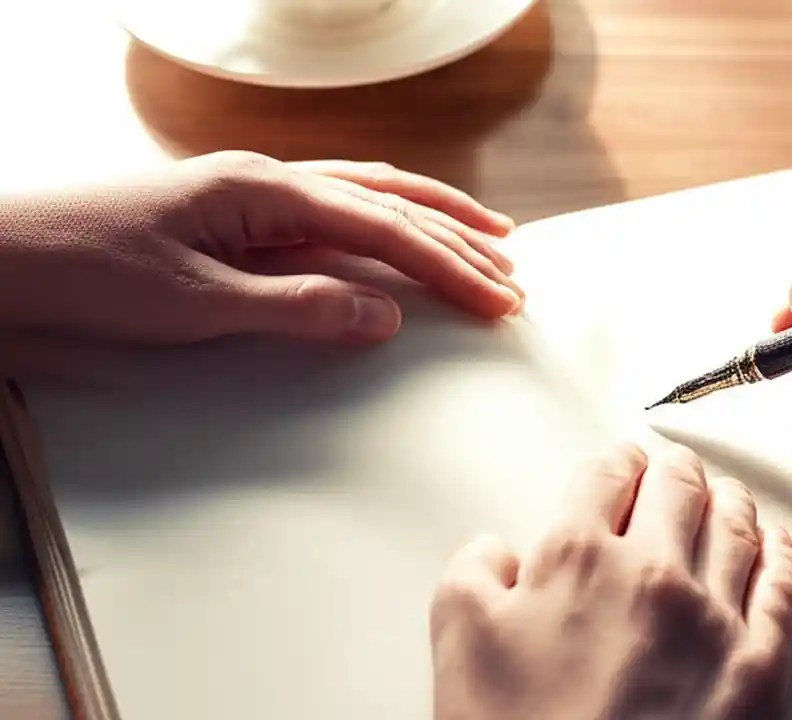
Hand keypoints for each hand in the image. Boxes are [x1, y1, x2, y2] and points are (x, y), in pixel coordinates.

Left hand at [0, 151, 522, 346]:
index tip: (500, 302)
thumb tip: (384, 318)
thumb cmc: (88, 272)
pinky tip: (404, 230)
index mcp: (267, 193)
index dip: (450, 269)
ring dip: (434, 218)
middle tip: (514, 282)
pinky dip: (386, 219)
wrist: (8, 253)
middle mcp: (271, 179)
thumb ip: (296, 307)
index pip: (385, 230)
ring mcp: (258, 190)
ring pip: (370, 193)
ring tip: (490, 237)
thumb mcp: (194, 305)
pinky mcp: (243, 210)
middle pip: (391, 202)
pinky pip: (336, 206)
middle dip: (459, 242)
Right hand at [430, 441, 791, 719]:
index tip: (618, 464)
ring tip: (723, 493)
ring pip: (735, 524)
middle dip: (672, 469)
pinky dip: (780, 553)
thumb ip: (472, 572)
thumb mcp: (459, 644)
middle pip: (677, 486)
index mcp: (578, 556)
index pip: (605, 474)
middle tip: (671, 466)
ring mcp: (714, 616)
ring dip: (727, 498)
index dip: (612, 462)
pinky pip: (782, 586)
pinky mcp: (759, 664)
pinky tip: (775, 543)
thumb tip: (497, 550)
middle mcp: (653, 571)